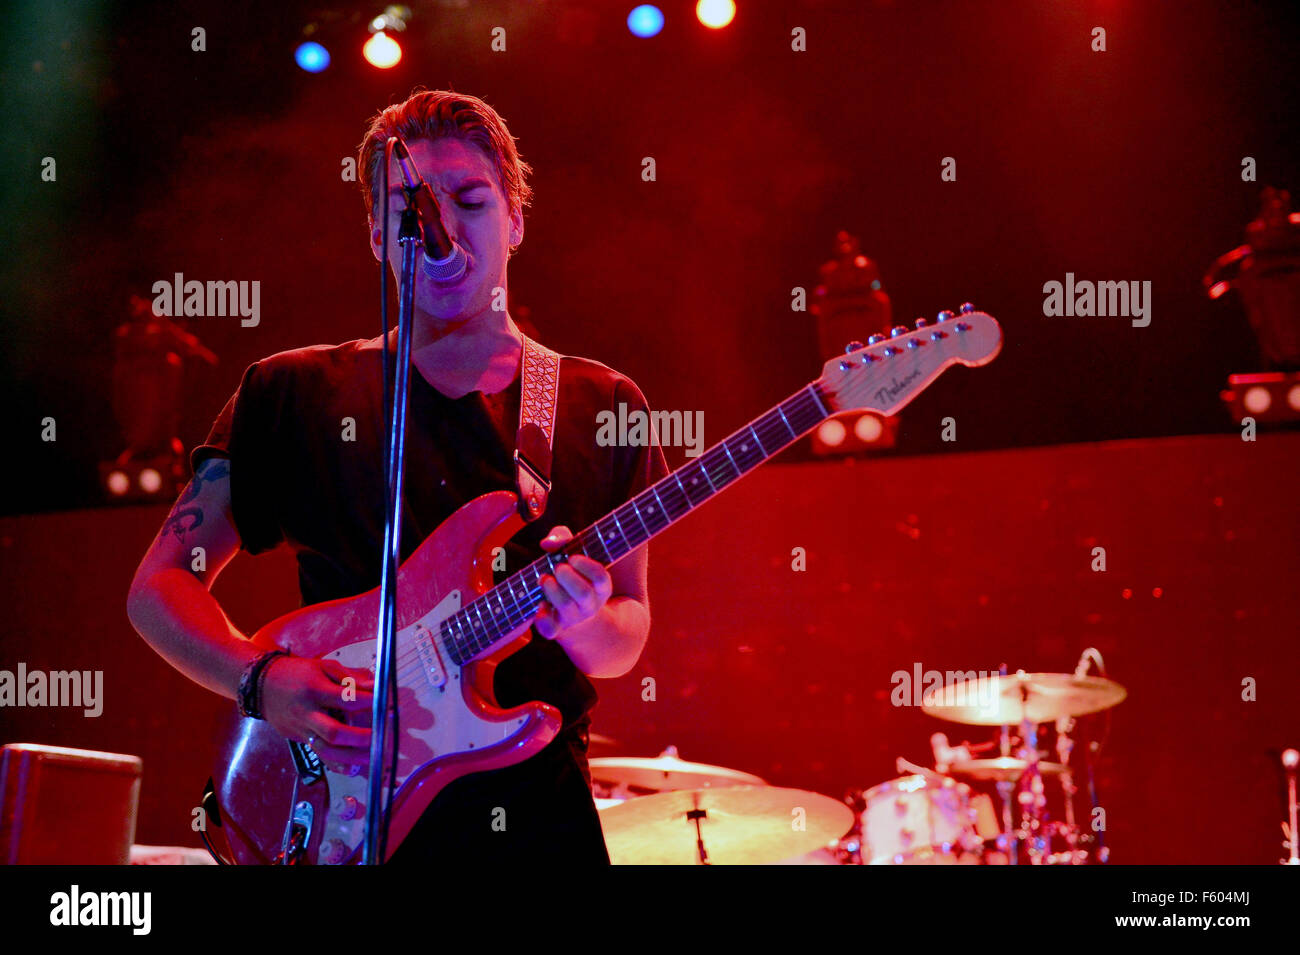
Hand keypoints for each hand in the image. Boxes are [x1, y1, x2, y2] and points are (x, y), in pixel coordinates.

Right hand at [259, 656, 373, 769]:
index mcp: (314, 690)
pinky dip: (338, 765)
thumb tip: (375, 684)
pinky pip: (320, 756)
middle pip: (334, 732)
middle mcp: (307, 713)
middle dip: (361, 737)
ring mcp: (302, 730)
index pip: (345, 699)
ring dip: (353, 756)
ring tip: (374, 754)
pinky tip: (355, 768)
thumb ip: (350, 677)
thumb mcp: (323, 666)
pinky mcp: (300, 740)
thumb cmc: (297, 673)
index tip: (386, 703)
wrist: (262, 686)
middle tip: (382, 734)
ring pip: (327, 750)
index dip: (368, 702)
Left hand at [534, 526, 613, 640]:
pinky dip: (541, 616)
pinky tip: (540, 603)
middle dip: (567, 577)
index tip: (572, 557)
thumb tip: (547, 543)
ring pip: (566, 607)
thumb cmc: (571, 573)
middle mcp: (590, 604)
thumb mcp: (573, 552)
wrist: (573, 612)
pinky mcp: (556, 628)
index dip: (586, 566)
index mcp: (601, 587)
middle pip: (584, 594)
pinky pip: (549, 628)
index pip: (601, 578)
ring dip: (552, 589)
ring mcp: (574, 618)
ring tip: (544, 578)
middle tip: (558, 568)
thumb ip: (562, 537)